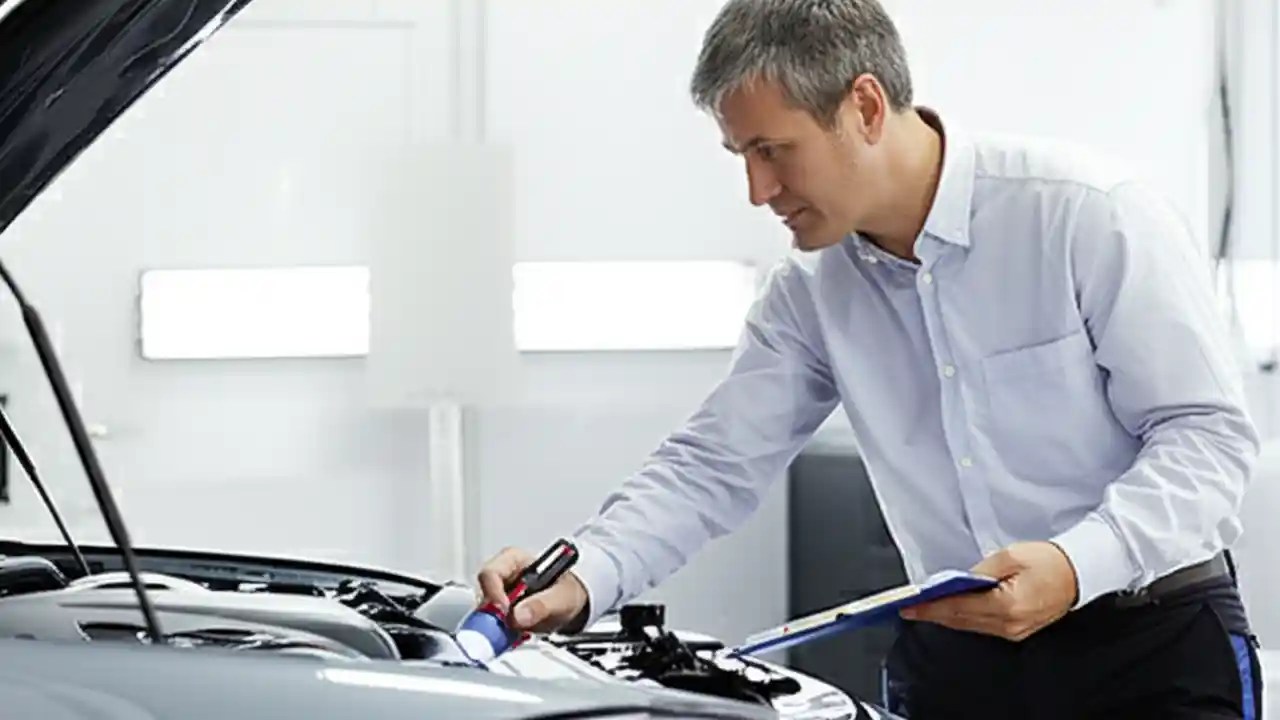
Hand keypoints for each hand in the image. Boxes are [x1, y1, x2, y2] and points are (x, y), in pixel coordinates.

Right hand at [475, 546, 589, 633]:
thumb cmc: (567, 589)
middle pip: (483, 595)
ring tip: (518, 632)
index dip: (493, 593)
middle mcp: (503, 577)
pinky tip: (516, 636)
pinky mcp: (500, 614)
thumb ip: (542, 604)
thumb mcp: (562, 596)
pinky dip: (501, 634)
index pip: (490, 573)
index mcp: (514, 561)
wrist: (572, 604)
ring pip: (485, 613)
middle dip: (493, 615)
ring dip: (497, 627)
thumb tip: (519, 615)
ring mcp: (499, 596)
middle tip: (508, 628)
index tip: (504, 612)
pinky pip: (492, 626)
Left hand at [899, 541, 1078, 641]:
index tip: (910, 606)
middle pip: (961, 621)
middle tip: (910, 609)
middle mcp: (1009, 624)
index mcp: (1007, 605)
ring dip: (946, 617)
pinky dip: (963, 618)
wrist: (1079, 572)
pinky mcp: (1017, 630)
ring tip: (924, 609)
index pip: (958, 607)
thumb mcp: (1010, 556)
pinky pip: (982, 626)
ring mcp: (1014, 631)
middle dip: (933, 614)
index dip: (931, 607)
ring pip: (970, 625)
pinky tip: (951, 611)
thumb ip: (980, 571)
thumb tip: (958, 581)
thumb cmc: (1049, 561)